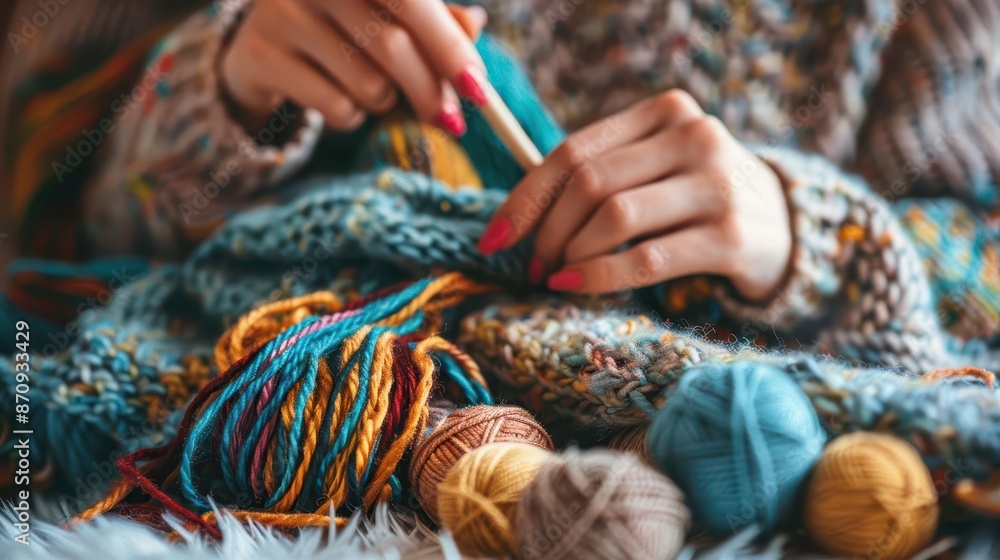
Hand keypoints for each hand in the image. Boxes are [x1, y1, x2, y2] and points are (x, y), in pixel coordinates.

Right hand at [220, 0, 489, 134]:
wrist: (263, 41)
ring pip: (368, 83)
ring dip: (386, 101)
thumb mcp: (391, 12)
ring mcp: (280, 12)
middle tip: (451, 121)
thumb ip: (436, 18)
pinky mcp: (261, 55)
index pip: (413, 0)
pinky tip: (340, 98)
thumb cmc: (344, 23)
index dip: (449, 46)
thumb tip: (474, 28)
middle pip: (392, 46)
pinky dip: (353, 116)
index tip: (479, 90)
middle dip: (429, 91)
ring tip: (374, 89)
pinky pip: (336, 107)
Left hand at [478, 90, 792, 300]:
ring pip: (616, 216)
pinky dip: (601, 275)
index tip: (493, 239)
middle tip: (532, 267)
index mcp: (664, 111)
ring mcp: (717, 182)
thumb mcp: (654, 168)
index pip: (574, 151)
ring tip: (556, 276)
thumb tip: (514, 218)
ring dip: (571, 253)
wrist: (784, 226)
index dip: (525, 198)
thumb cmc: (694, 199)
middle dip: (546, 231)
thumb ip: (599, 175)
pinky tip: (576, 285)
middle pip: (590, 182)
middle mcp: (694, 135)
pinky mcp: (731, 234)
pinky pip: (647, 258)